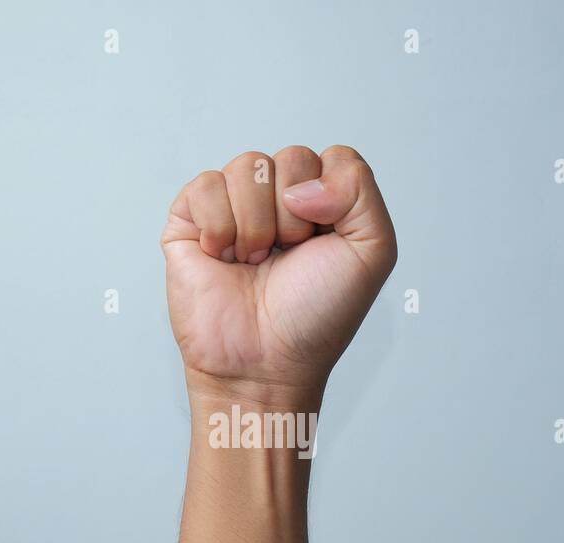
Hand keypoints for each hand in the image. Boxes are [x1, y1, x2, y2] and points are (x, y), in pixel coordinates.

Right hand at [161, 145, 396, 397]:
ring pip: (248, 166)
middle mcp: (277, 200)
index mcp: (322, 203)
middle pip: (290, 158)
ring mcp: (232, 207)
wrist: (265, 363)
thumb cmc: (316, 317)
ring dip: (256, 225)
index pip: (330, 159)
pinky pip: (206, 185)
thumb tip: (300, 184)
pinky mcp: (190, 220)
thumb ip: (360, 189)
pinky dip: (219, 227)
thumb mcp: (373, 251)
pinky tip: (223, 259)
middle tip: (285, 259)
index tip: (324, 246)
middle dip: (293, 217)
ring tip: (254, 262)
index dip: (331, 201)